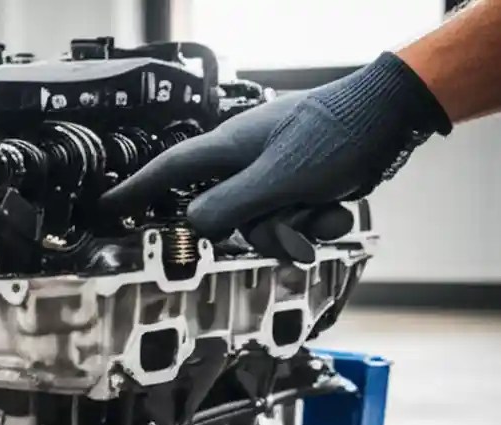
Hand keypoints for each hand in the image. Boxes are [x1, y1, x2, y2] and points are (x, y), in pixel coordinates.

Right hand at [101, 53, 450, 259]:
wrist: (391, 117)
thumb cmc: (336, 133)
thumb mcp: (278, 178)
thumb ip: (230, 206)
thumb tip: (193, 226)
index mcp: (230, 148)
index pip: (170, 170)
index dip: (137, 188)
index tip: (109, 205)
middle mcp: (247, 159)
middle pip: (229, 214)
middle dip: (265, 231)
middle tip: (293, 232)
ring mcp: (275, 171)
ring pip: (266, 221)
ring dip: (298, 228)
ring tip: (327, 213)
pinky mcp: (300, 181)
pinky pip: (294, 217)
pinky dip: (317, 220)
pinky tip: (339, 207)